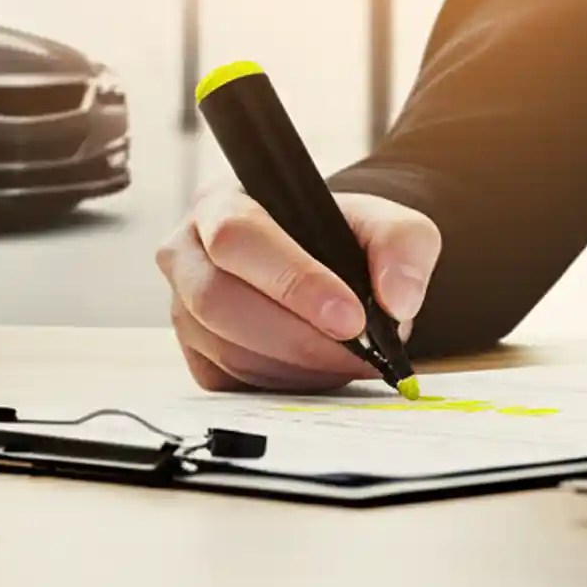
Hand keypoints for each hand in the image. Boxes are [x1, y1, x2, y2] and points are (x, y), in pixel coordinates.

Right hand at [156, 187, 441, 392]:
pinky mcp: (196, 354)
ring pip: (227, 348)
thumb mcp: (388, 225)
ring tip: (350, 360)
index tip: (350, 317)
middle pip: (219, 300)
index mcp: (221, 203)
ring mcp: (184, 307)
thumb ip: (403, 246)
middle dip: (298, 336)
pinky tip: (318, 368)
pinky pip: (231, 379)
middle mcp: (187, 253)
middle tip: (359, 353)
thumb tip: (397, 299)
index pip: (238, 237)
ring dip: (297, 365)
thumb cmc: (344, 238)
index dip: (292, 281)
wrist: (329, 268)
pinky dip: (283, 383)